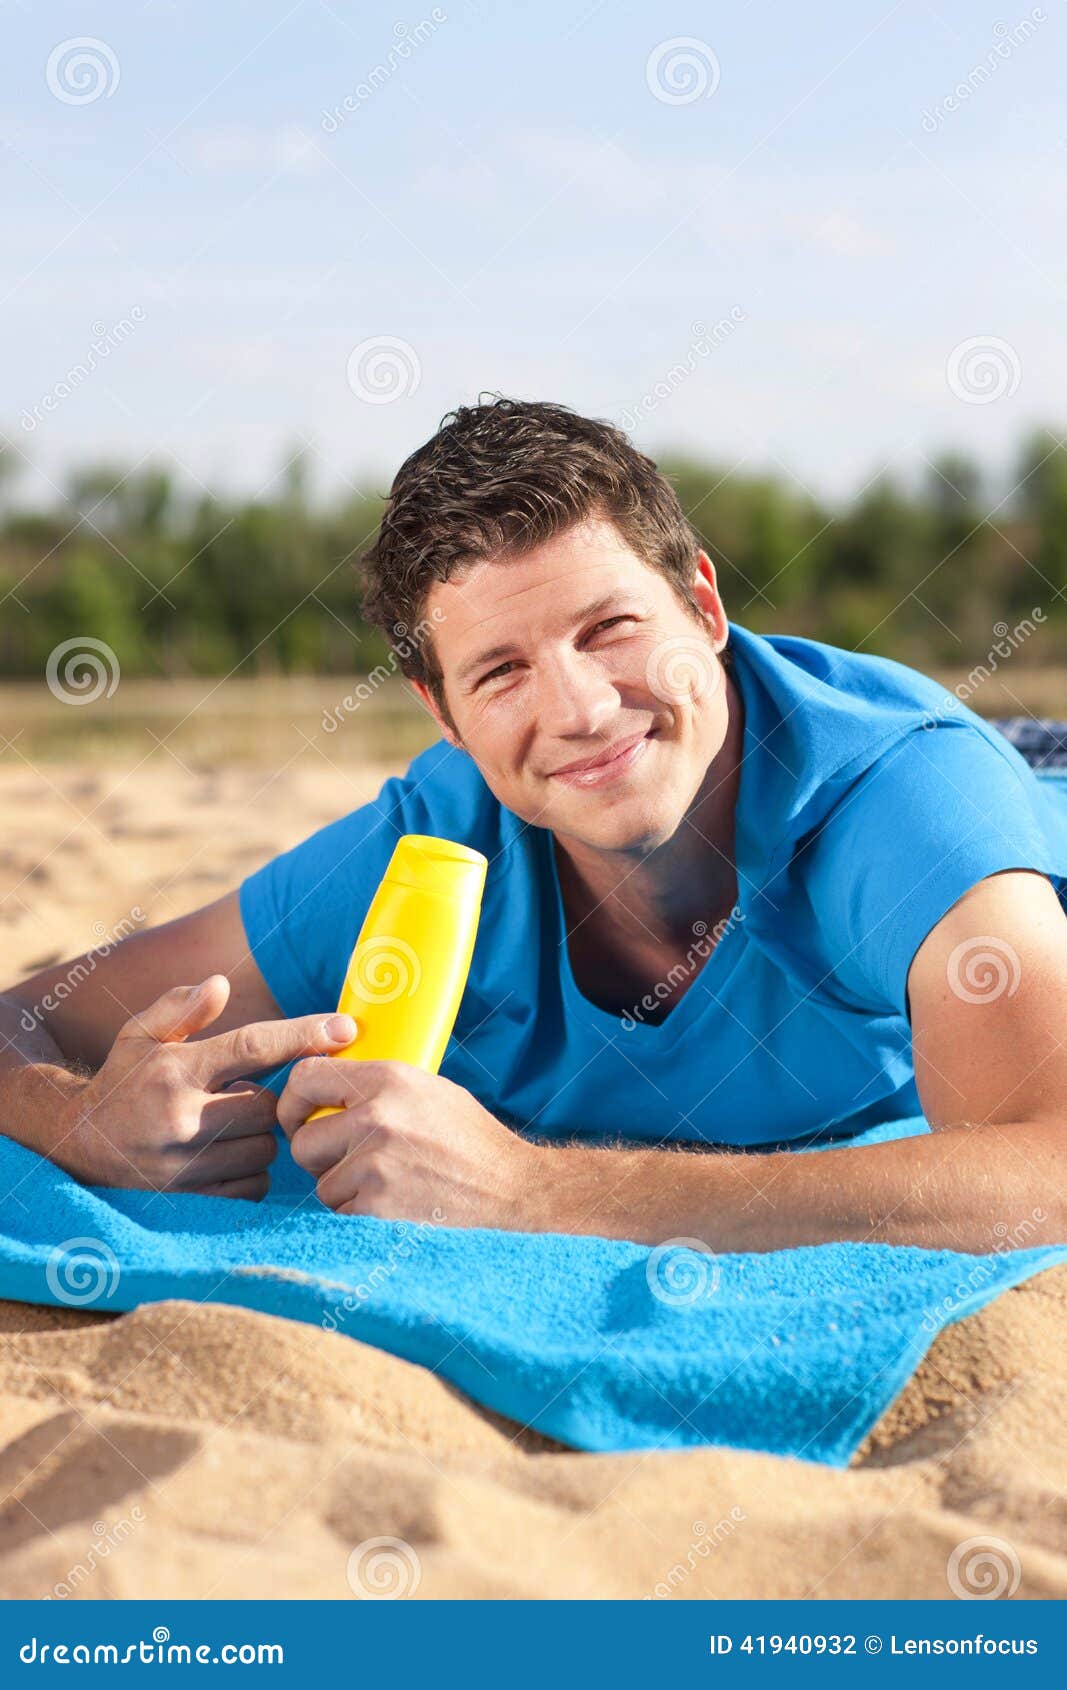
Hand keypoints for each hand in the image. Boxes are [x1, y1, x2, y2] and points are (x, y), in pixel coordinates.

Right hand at [56, 975, 356, 1198]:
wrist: (75, 1149)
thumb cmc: (121, 1083)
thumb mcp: (139, 1035)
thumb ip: (180, 1008)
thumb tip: (218, 983)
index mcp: (175, 1071)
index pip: (253, 1047)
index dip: (304, 1035)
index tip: (346, 1028)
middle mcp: (180, 1120)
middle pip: (269, 1107)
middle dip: (266, 1101)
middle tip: (239, 1098)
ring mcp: (185, 1167)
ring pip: (265, 1150)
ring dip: (259, 1138)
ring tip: (226, 1130)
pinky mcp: (189, 1203)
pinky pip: (251, 1186)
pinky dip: (248, 1173)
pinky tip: (222, 1159)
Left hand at [278, 1053, 542, 1226]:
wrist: (513, 1191)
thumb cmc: (471, 1141)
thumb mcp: (430, 1090)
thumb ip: (378, 1085)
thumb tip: (326, 1085)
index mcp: (389, 1078)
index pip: (306, 1076)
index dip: (295, 1101)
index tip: (301, 1118)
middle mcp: (377, 1115)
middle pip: (303, 1141)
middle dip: (319, 1158)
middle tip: (348, 1163)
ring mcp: (375, 1163)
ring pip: (322, 1184)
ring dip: (344, 1191)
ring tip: (388, 1185)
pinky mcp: (376, 1205)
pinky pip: (341, 1213)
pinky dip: (361, 1216)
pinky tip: (396, 1207)